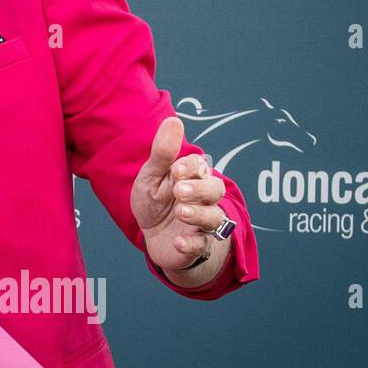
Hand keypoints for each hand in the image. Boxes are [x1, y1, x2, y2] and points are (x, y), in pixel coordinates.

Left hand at [131, 116, 230, 280]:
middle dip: (199, 188)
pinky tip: (179, 241)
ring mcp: (204, 224)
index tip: (175, 169)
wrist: (153, 238)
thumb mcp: (152, 177)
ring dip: (199, 214)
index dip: (190, 167)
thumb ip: (162, 153)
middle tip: (179, 190)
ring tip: (181, 211)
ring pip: (215, 218)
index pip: (200, 166)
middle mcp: (204, 199)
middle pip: (215, 190)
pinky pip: (202, 246)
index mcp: (192, 178)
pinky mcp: (199, 247)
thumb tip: (174, 120)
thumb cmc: (155, 202)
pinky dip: (192, 244)